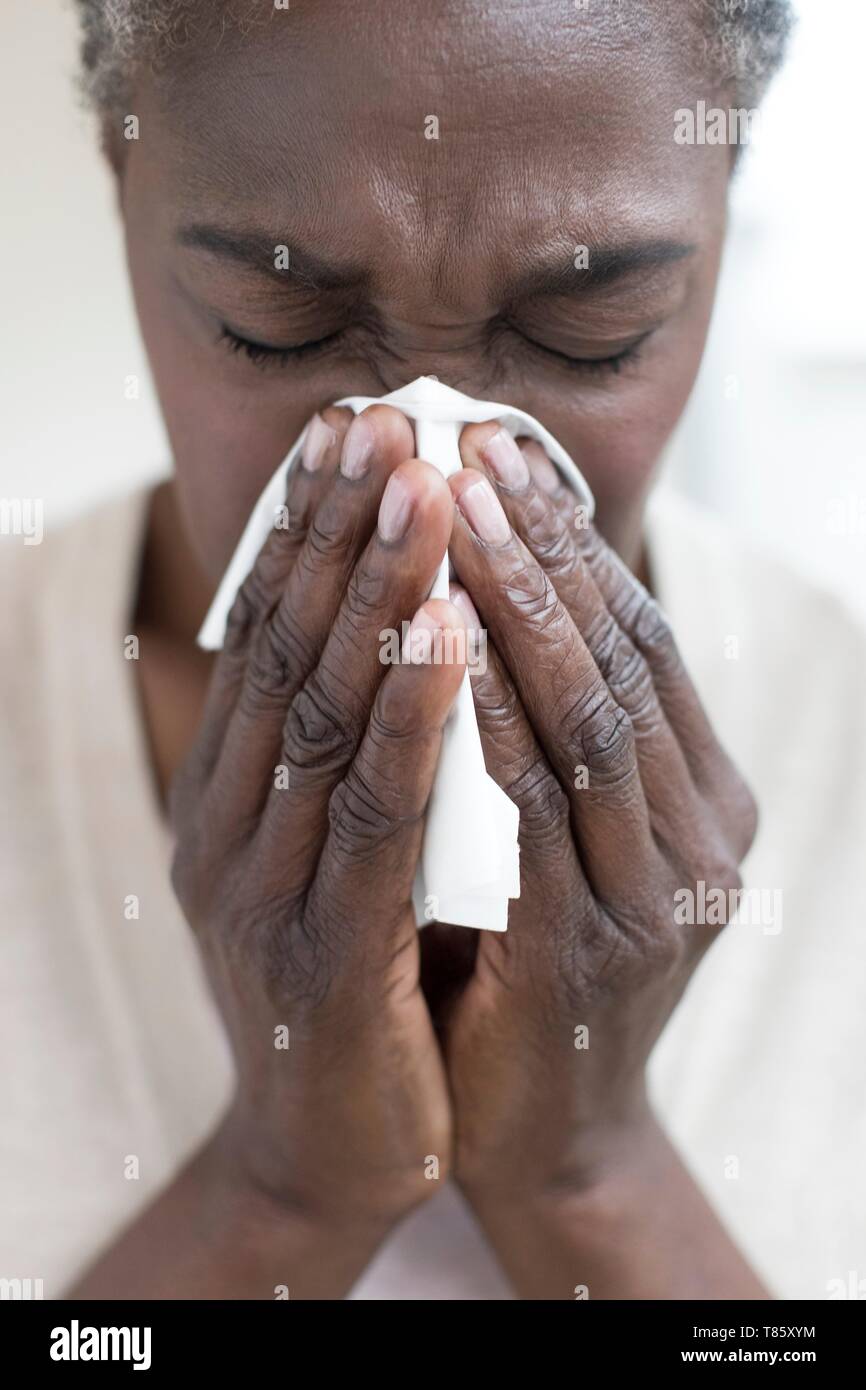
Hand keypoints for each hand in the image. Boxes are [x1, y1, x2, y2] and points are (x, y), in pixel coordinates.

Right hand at [170, 404, 465, 1231]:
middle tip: (380, 426)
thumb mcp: (331, 853)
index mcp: (222, 798)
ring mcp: (261, 889)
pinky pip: (373, 813)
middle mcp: (223, 828)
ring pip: (318, 714)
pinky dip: (410, 715)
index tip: (347, 439)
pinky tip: (446, 634)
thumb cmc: (349, 984)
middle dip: (333, 534)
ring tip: (419, 494)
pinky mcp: (323, 950)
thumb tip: (393, 631)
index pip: (259, 641)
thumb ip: (345, 759)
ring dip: (371, 596)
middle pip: (279, 653)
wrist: (326, 1152)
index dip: (301, 535)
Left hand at [430, 421, 757, 1208]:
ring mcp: (660, 897)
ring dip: (516, 605)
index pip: (642, 640)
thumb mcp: (566, 835)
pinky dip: (487, 715)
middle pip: (622, 657)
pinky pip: (535, 808)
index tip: (498, 454)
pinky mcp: (593, 952)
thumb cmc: (536, 962)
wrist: (543, 1132)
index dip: (574, 542)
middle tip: (467, 449)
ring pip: (589, 716)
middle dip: (541, 546)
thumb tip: (492, 595)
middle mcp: (702, 836)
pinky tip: (437, 639)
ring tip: (446, 513)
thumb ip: (557, 738)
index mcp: (706, 798)